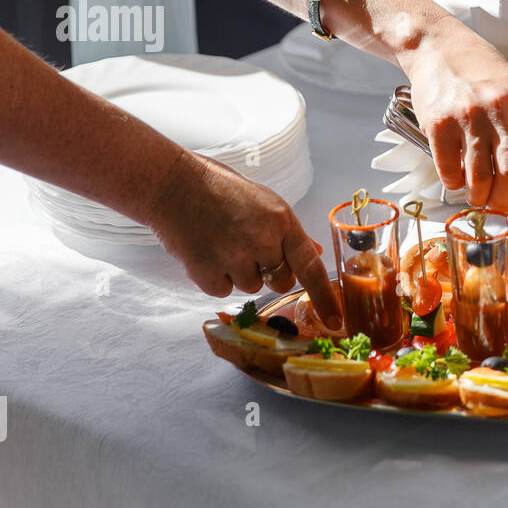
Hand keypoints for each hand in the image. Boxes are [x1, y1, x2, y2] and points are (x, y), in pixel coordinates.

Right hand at [146, 153, 342, 327]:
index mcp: (281, 220)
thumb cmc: (219, 189)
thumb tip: (314, 252)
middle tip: (247, 247)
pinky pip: (222, 291)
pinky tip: (206, 252)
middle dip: (270, 273)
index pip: (311, 266)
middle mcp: (262, 241)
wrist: (171, 184)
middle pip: (281, 281)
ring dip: (239, 273)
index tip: (336, 322)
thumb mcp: (264, 201)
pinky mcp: (206, 272)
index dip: (325, 298)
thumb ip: (288, 231)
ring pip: (251, 287)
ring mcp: (233, 257)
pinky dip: (215, 278)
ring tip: (221, 243)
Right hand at [400, 18, 507, 215]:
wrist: (439, 46)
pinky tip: (455, 177)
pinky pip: (449, 169)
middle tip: (494, 206)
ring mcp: (469, 116)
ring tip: (475, 195)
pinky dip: (453, 183)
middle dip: (503, 202)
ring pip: (480, 178)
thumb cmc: (479, 75)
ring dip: (478, 197)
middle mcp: (501, 110)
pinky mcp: (438, 122)